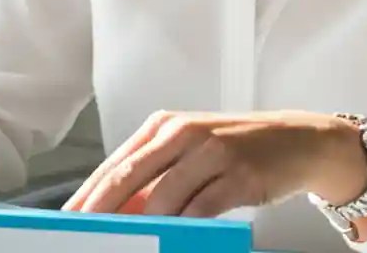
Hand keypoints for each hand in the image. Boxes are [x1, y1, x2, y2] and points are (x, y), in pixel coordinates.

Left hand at [62, 110, 366, 218]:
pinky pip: (200, 209)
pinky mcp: (237, 174)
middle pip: (128, 177)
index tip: (68, 219)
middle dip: (100, 211)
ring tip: (125, 244)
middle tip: (83, 234)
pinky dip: (182, 228)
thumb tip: (116, 212)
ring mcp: (211, 152)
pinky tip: (171, 240)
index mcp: (164, 126)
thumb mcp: (191, 151)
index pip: (114, 164)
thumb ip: (155, 176)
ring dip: (141, 227)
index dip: (87, 195)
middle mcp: (183, 133)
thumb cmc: (238, 147)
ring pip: (162, 198)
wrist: (298, 140)